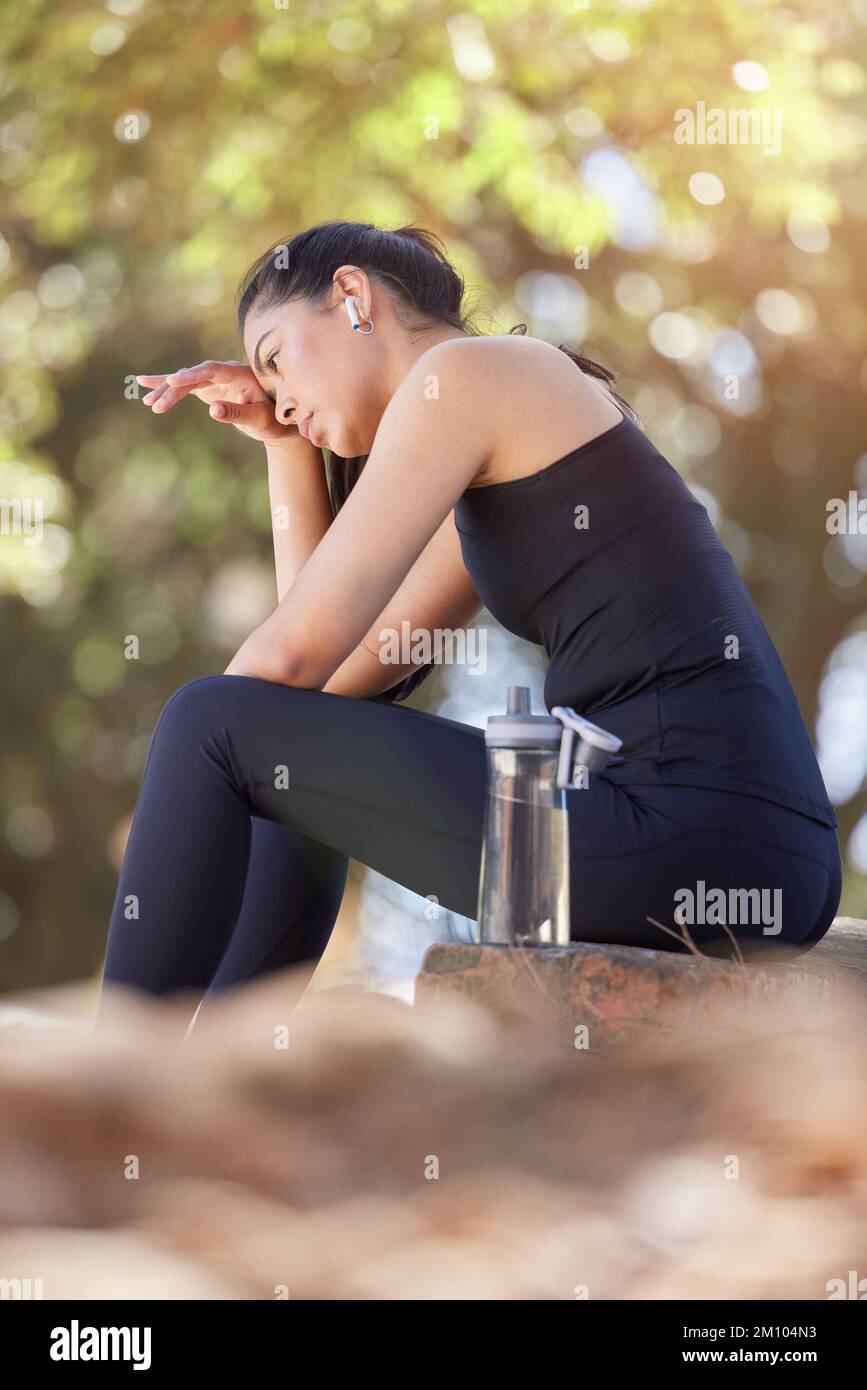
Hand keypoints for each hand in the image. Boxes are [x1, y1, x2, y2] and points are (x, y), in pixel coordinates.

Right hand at [135, 359, 296, 446]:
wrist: (277, 422)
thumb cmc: (273, 420)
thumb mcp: (259, 420)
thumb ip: (237, 414)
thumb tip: (213, 410)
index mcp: (240, 375)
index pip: (211, 371)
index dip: (191, 375)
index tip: (172, 381)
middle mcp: (225, 373)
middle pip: (194, 376)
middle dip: (173, 389)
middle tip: (155, 404)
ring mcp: (215, 380)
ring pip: (186, 382)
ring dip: (166, 391)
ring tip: (148, 402)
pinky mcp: (209, 388)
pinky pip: (185, 386)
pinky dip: (168, 387)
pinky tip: (145, 385)